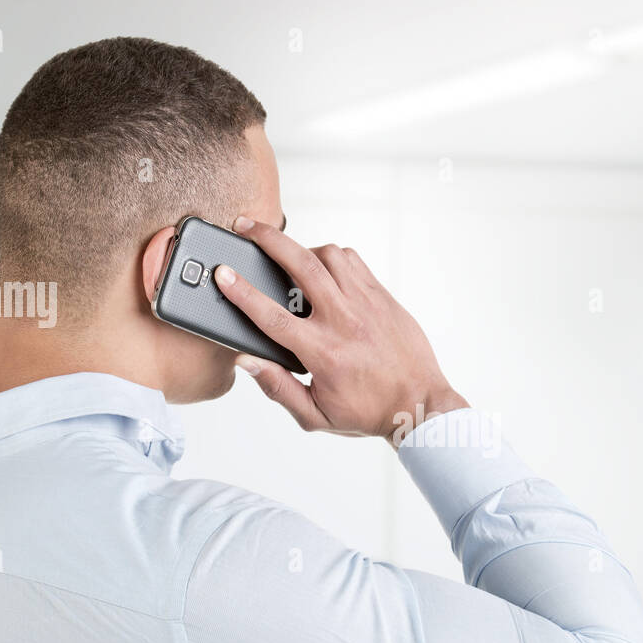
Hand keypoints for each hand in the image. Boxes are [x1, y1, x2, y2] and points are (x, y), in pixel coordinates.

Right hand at [213, 216, 466, 445]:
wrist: (420, 404)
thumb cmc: (368, 413)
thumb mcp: (316, 416)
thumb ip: (277, 388)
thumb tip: (246, 361)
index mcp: (323, 353)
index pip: (271, 315)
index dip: (241, 292)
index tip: (222, 272)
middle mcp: (343, 321)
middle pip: (300, 265)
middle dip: (267, 239)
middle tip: (245, 226)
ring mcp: (366, 303)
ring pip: (328, 255)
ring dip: (302, 248)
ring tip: (286, 254)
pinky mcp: (382, 296)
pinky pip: (352, 261)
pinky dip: (331, 257)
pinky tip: (321, 268)